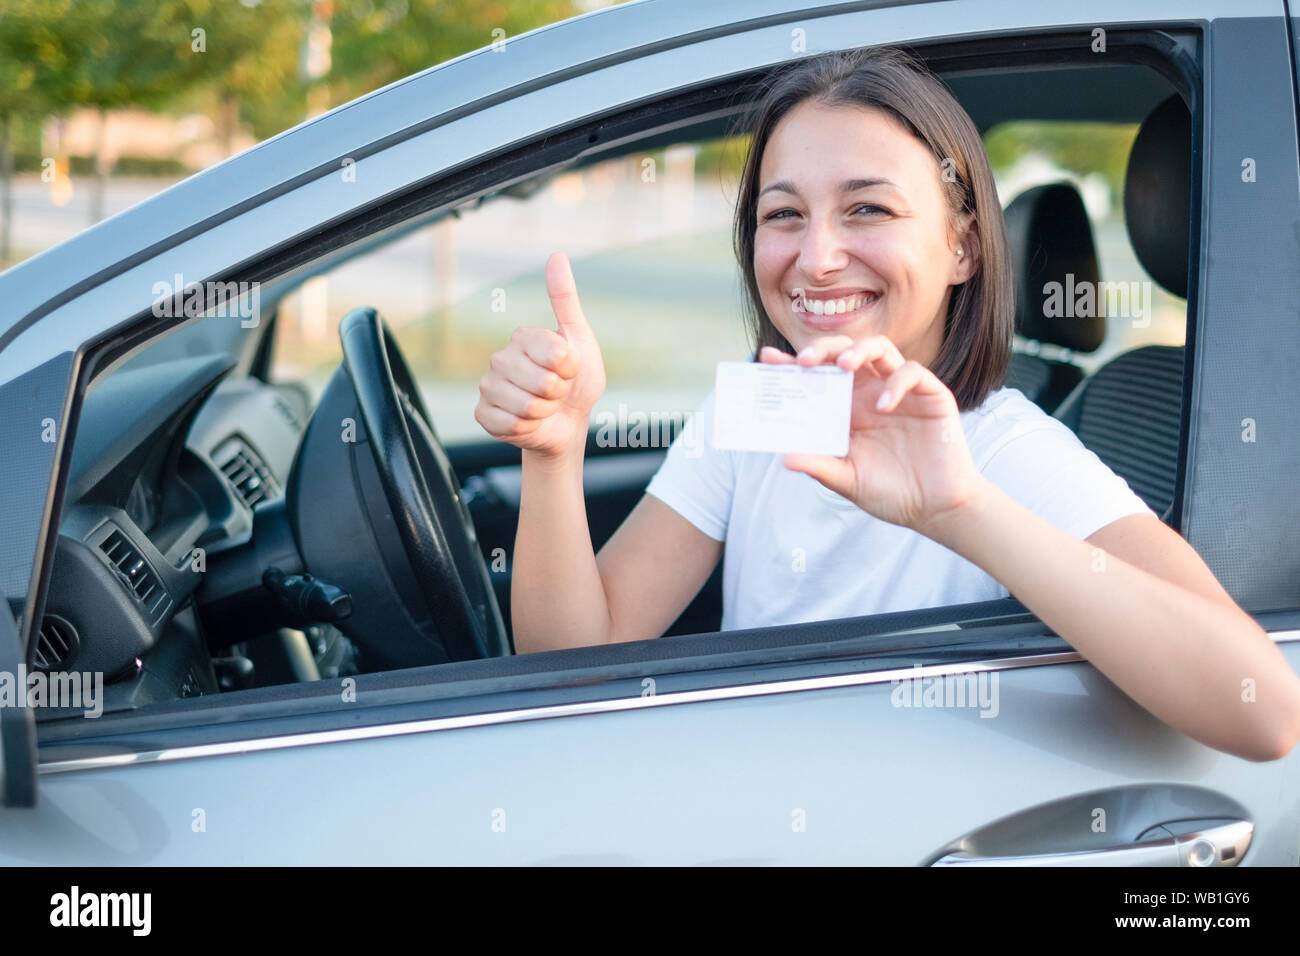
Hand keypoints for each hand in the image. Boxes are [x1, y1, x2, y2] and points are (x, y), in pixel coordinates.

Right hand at [474, 252, 606, 459]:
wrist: (568, 422)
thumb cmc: (577, 381)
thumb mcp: (580, 339)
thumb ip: (565, 299)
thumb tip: (557, 255)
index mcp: (523, 337)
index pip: (554, 354)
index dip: (570, 369)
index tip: (570, 369)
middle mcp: (500, 358)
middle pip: (540, 382)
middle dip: (558, 393)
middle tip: (556, 392)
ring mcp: (489, 386)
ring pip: (524, 405)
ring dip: (543, 413)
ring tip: (543, 407)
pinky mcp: (483, 414)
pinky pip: (507, 423)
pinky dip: (525, 428)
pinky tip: (527, 422)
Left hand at [759, 335, 985, 535]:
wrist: (935, 509)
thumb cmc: (891, 493)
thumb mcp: (848, 480)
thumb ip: (820, 466)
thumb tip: (785, 458)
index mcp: (847, 409)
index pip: (818, 375)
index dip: (793, 363)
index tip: (768, 359)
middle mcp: (871, 393)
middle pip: (845, 351)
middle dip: (823, 349)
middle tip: (805, 362)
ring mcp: (900, 391)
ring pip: (879, 348)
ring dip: (858, 351)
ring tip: (844, 366)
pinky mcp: (930, 396)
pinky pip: (912, 372)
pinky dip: (895, 383)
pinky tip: (883, 406)